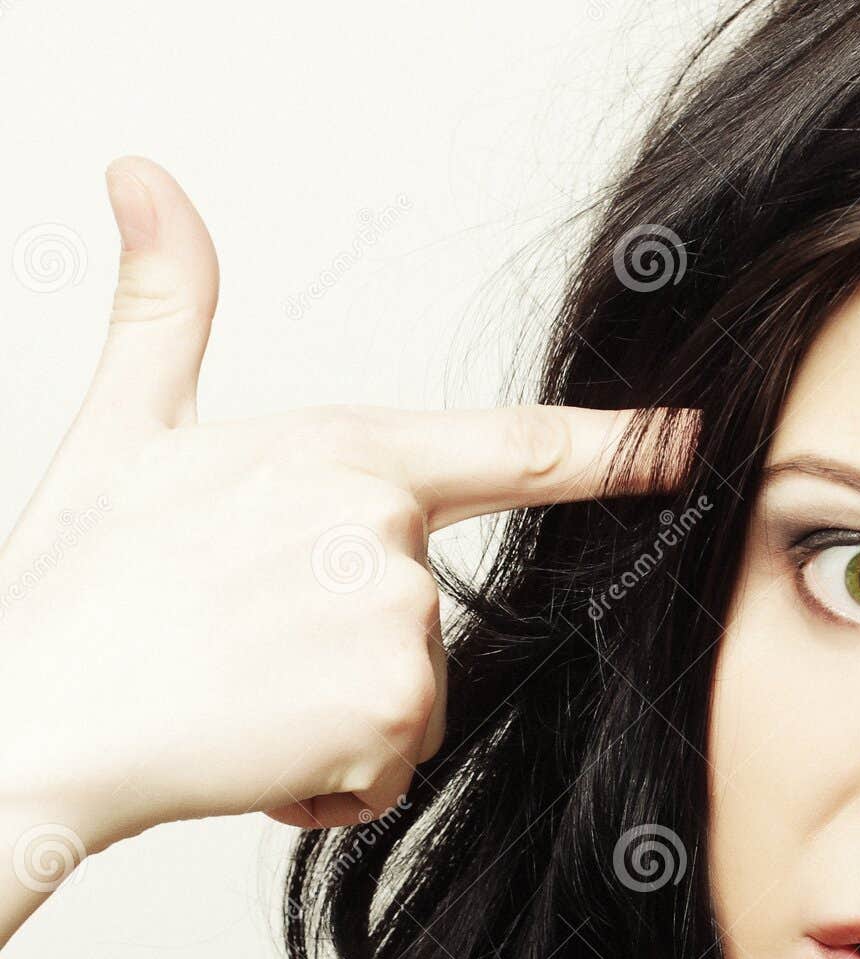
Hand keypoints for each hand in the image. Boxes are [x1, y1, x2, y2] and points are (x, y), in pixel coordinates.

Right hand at [0, 156, 684, 849]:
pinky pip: (395, 765)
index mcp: (336, 453)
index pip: (511, 448)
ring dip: (339, 720)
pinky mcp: (393, 711)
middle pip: (425, 615)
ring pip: (411, 698)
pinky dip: (333, 781)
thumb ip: (164, 311)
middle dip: (344, 650)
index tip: (694, 439)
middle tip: (237, 647)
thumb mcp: (123, 436)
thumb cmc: (79, 593)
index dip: (615, 446)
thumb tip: (142, 178)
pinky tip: (253, 750)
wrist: (31, 721)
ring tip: (240, 697)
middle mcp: (382, 526)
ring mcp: (395, 619)